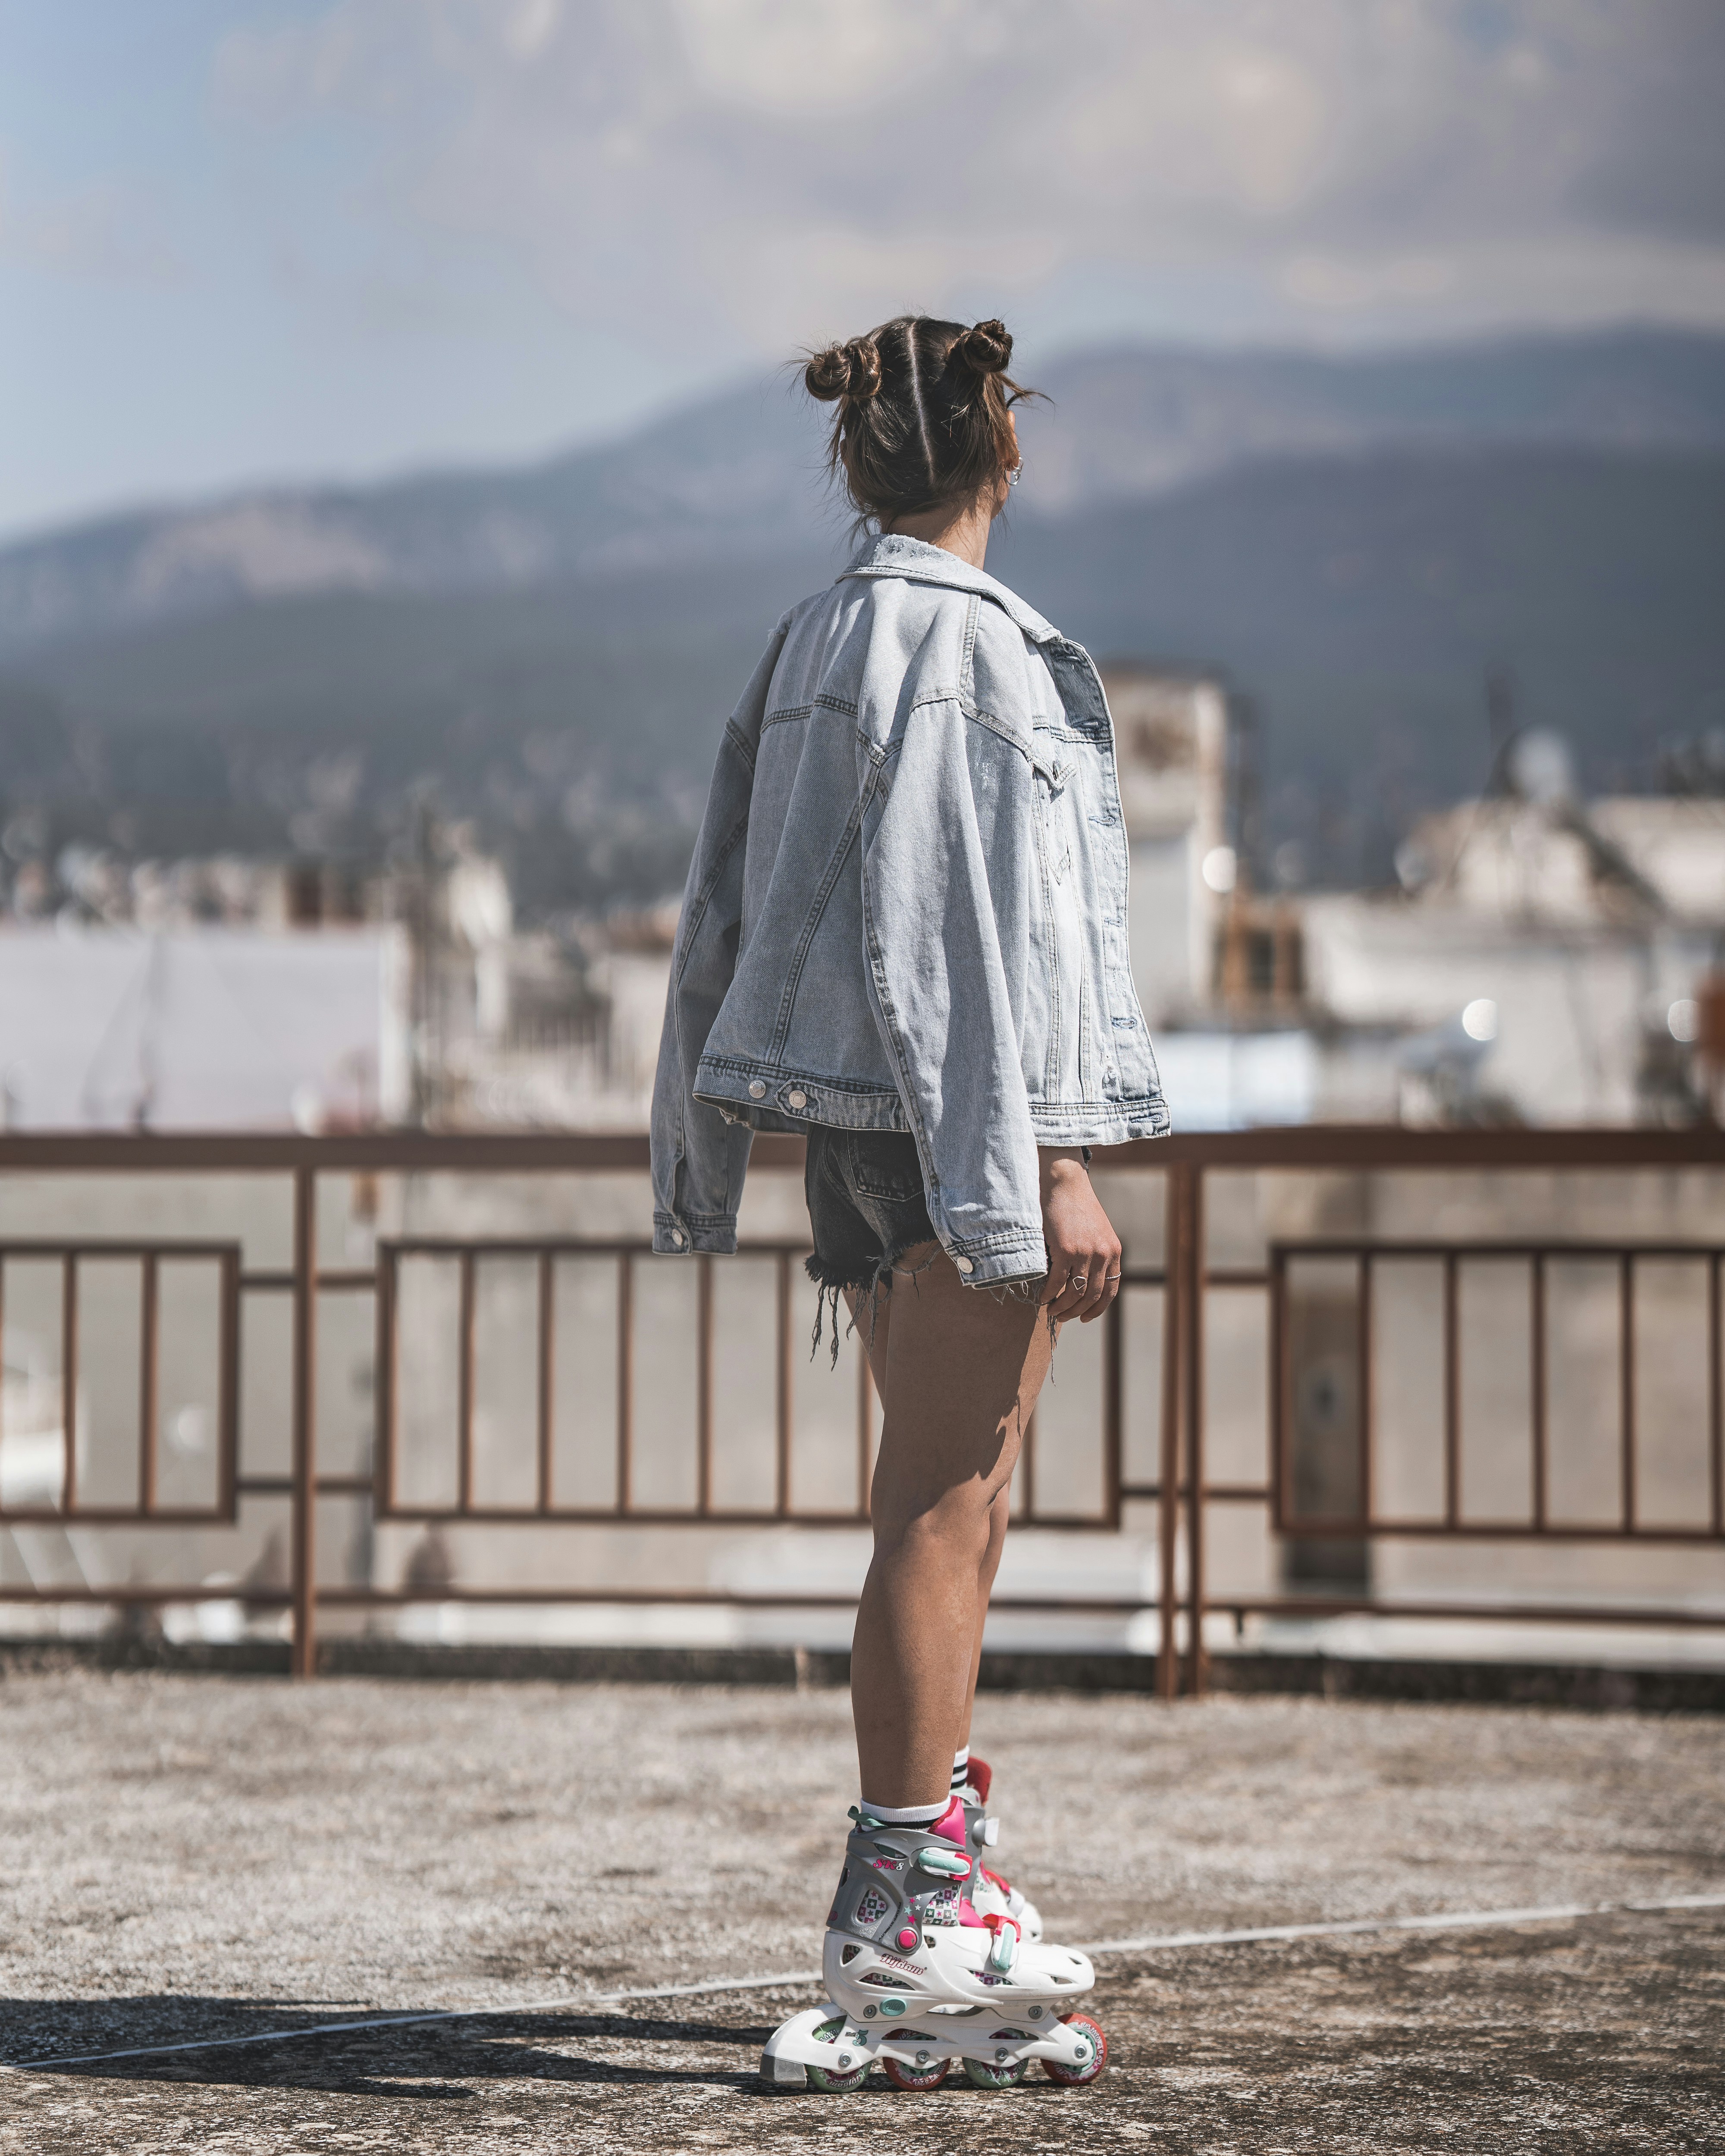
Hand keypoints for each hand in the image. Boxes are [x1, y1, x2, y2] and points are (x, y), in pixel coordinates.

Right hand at [1037, 1149, 1121, 1324]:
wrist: (1064, 1182)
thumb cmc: (1076, 1206)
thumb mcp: (1096, 1231)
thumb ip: (1095, 1254)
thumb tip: (1083, 1281)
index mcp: (1114, 1251)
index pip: (1110, 1290)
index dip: (1097, 1309)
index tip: (1085, 1317)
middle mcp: (1103, 1254)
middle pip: (1092, 1296)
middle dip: (1076, 1312)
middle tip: (1063, 1317)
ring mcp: (1085, 1253)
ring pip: (1075, 1293)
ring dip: (1062, 1307)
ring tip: (1051, 1311)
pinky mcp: (1066, 1249)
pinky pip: (1058, 1282)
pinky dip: (1049, 1294)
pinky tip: (1042, 1297)